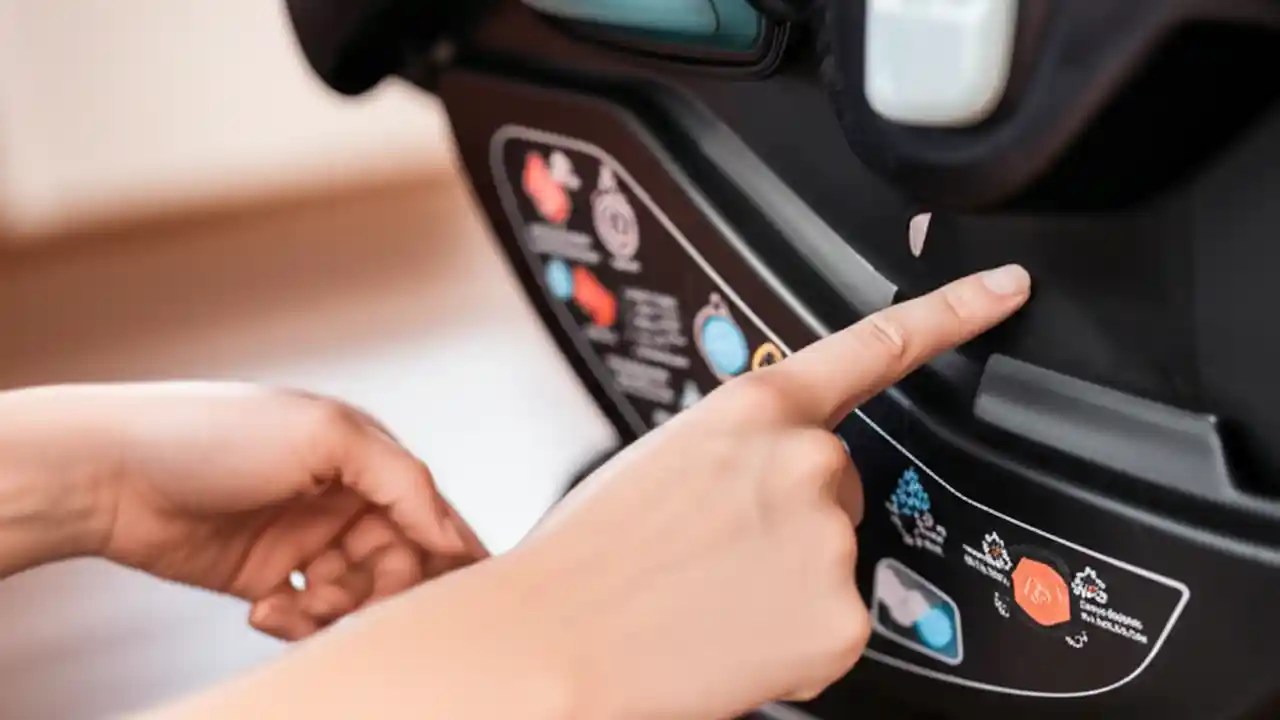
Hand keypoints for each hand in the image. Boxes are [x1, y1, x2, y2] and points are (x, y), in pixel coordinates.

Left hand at [0, 383, 485, 639]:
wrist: (110, 472)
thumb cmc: (213, 434)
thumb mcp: (325, 435)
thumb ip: (402, 479)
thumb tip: (453, 530)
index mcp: (363, 453)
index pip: (428, 509)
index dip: (446, 549)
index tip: (455, 587)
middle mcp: (339, 495)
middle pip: (397, 560)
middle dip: (384, 589)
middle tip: (356, 602)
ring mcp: (303, 537)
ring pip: (356, 593)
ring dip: (336, 610)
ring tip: (297, 607)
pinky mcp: (268, 575)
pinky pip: (311, 613)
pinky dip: (300, 621)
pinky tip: (267, 611)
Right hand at [510, 265, 1031, 718]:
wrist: (557, 644)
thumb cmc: (592, 556)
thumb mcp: (666, 461)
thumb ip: (743, 450)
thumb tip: (773, 483)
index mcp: (755, 408)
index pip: (878, 344)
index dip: (956, 311)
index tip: (1008, 290)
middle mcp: (807, 460)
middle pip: (840, 481)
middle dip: (794, 514)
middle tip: (720, 552)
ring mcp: (830, 540)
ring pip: (834, 555)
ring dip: (791, 578)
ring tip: (712, 597)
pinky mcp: (842, 618)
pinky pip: (835, 624)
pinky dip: (796, 638)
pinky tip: (734, 637)